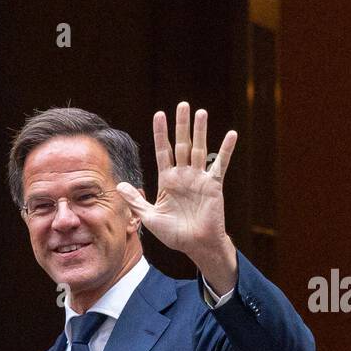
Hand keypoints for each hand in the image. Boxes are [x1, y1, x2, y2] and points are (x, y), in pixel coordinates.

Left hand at [118, 101, 237, 292]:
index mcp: (168, 181)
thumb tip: (120, 185)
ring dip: (200, 131)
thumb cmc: (174, 234)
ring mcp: (199, 179)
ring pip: (198, 149)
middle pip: (181, 145)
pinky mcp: (213, 185)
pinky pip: (220, 164)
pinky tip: (230, 134)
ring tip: (200, 112)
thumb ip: (136, 201)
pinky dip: (225, 150)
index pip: (162, 152)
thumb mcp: (150, 217)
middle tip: (182, 104)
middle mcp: (183, 176)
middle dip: (181, 125)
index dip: (160, 134)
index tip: (159, 114)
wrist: (195, 246)